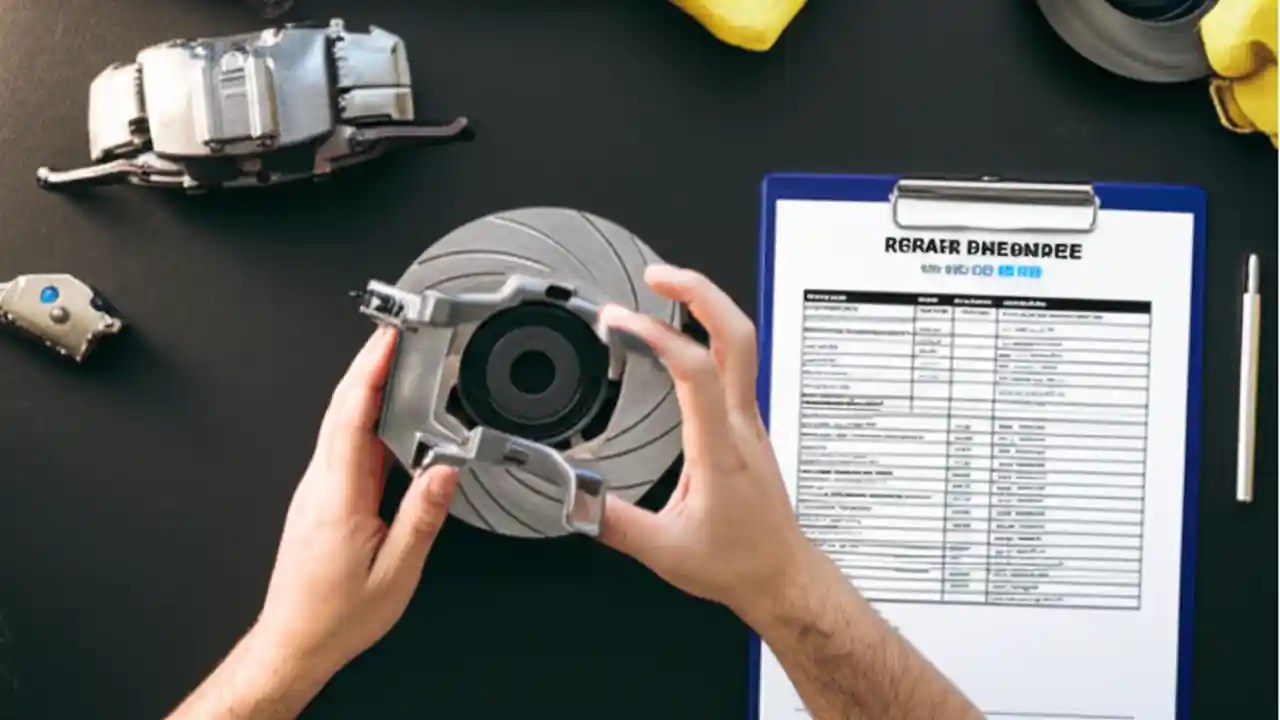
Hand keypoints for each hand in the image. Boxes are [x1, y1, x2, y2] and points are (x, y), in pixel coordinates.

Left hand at [168, 328, 458, 718]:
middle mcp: (320, 485)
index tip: (388, 339)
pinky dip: (361, 417)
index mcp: (337, 496)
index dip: (370, 371)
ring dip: (363, 388)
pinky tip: (384, 416)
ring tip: (393, 362)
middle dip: (366, 364)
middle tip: (393, 332)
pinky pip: (342, 446)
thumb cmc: (337, 615)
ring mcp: (316, 490)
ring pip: (338, 424)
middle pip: (340, 409)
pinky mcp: (320, 499)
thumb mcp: (395, 572)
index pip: (352, 417)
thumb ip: (422, 517)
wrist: (295, 640)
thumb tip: (445, 469)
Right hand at [597, 264, 816, 619]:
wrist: (782, 575)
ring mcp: (750, 422)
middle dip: (698, 292)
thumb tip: (576, 497)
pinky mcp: (749, 426)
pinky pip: (735, 364)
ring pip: (741, 345)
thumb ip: (614, 523)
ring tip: (665, 290)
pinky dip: (708, 335)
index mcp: (720, 449)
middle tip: (657, 274)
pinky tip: (682, 337)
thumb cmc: (739, 563)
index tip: (620, 321)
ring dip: (706, 307)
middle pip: (736, 335)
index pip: (694, 372)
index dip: (656, 336)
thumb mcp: (664, 551)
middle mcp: (741, 425)